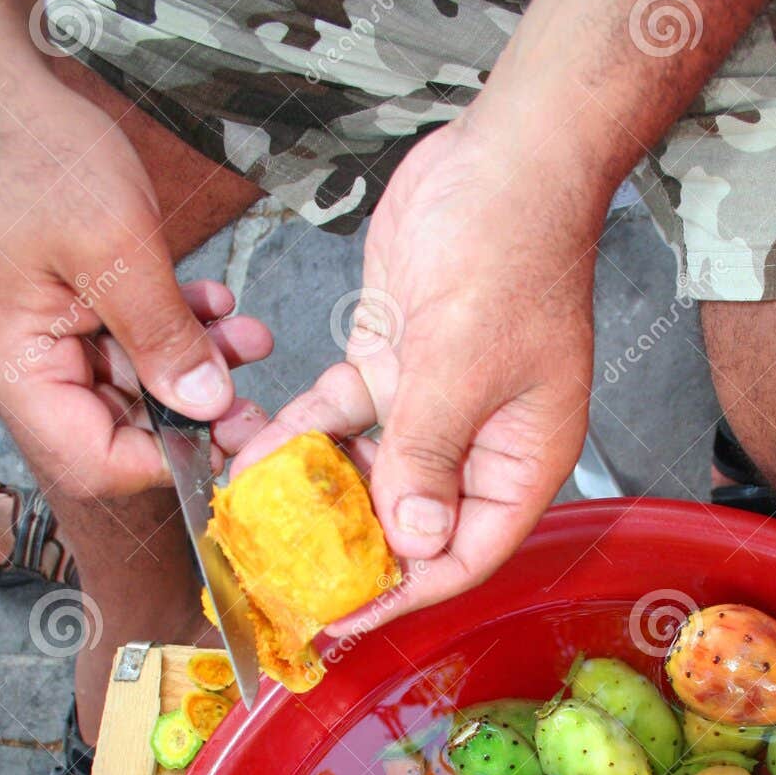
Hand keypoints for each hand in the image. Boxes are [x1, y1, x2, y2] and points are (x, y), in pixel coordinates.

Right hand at [0, 61, 271, 499]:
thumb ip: (161, 333)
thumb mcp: (111, 244)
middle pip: (124, 429)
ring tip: (248, 335)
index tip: (227, 434)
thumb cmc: (30, 152)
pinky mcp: (75, 309)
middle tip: (254, 391)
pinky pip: (134, 339)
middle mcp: (34, 367)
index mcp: (22, 370)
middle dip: (196, 407)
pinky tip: (214, 302)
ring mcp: (54, 338)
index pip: (97, 461)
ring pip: (139, 382)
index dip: (167, 460)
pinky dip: (180, 326)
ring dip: (200, 362)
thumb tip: (209, 406)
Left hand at [225, 117, 598, 630]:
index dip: (406, 592)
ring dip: (314, 496)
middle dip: (348, 552)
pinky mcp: (391, 365)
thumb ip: (428, 456)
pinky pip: (340, 417)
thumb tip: (410, 541)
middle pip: (410, 523)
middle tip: (285, 582)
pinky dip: (301, 435)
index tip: (345, 616)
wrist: (501, 158)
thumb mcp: (464, 365)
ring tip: (257, 527)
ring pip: (366, 473)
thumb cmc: (513, 253)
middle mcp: (477, 444)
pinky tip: (255, 457)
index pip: (465, 553)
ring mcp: (432, 406)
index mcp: (520, 461)